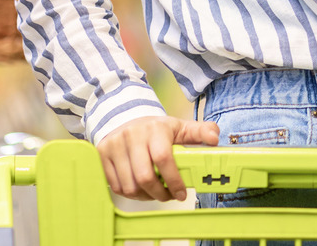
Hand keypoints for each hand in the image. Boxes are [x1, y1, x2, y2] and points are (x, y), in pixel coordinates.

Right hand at [96, 115, 219, 200]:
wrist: (125, 119)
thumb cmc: (156, 129)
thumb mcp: (180, 127)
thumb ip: (201, 131)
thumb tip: (214, 138)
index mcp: (155, 129)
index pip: (163, 158)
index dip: (174, 180)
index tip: (181, 194)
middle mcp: (132, 136)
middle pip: (145, 177)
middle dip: (159, 193)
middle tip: (168, 196)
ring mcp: (114, 145)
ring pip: (129, 186)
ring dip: (145, 196)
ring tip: (154, 192)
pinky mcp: (101, 155)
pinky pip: (116, 186)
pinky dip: (130, 193)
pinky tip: (140, 189)